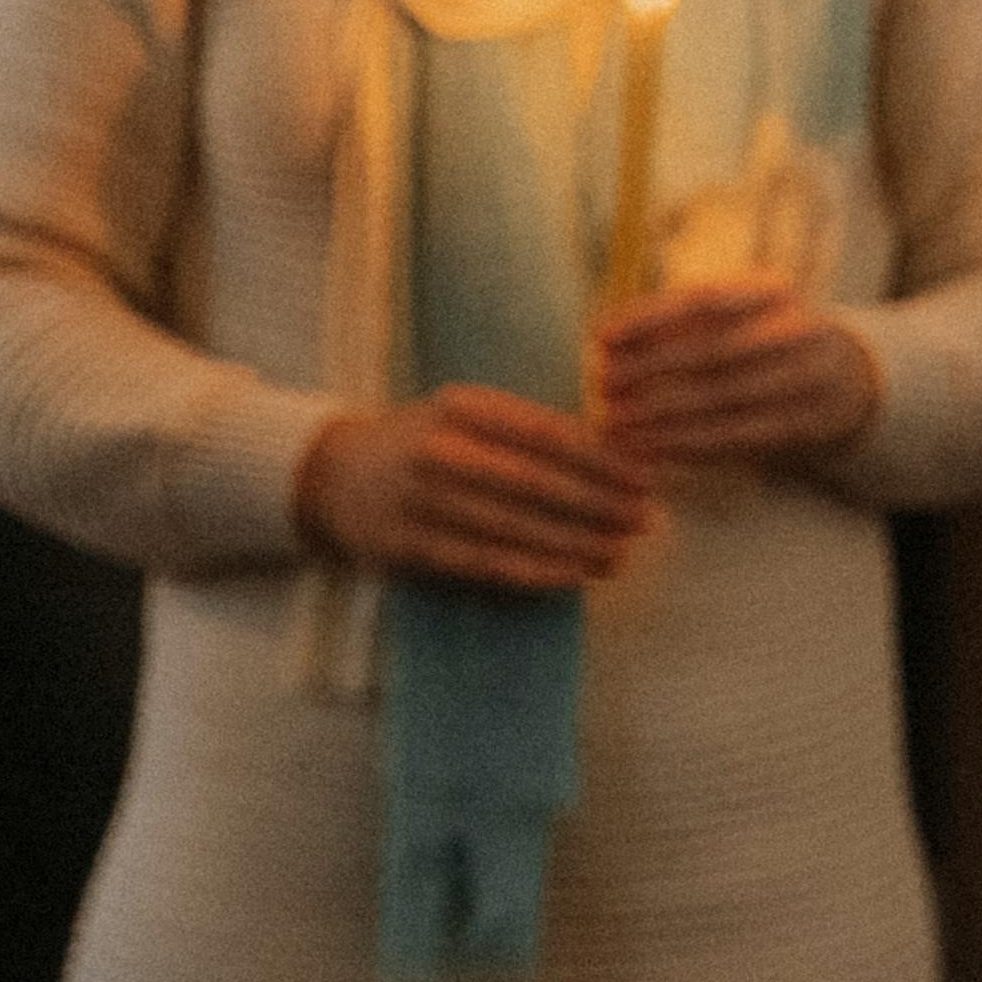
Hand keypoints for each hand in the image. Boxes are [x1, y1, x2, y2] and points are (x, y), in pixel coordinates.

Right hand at [293, 384, 654, 593]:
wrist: (334, 474)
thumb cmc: (426, 439)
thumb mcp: (470, 413)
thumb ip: (529, 428)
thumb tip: (614, 454)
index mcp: (465, 406)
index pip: (548, 434)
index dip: (602, 460)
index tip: (646, 478)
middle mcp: (440, 450)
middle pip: (535, 483)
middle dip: (598, 506)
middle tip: (645, 522)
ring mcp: (419, 501)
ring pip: (513, 528)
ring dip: (574, 544)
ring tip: (619, 554)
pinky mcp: (407, 547)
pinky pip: (482, 563)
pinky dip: (533, 571)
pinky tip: (572, 575)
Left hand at [587, 277, 878, 469]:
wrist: (847, 380)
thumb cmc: (763, 345)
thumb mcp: (736, 319)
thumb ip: (679, 326)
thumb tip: (605, 339)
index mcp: (774, 294)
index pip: (706, 301)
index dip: (650, 318)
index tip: (600, 336)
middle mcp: (798, 331)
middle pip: (713, 352)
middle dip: (650, 372)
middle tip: (600, 388)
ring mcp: (809, 380)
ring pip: (723, 400)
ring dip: (661, 417)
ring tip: (614, 426)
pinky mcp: (807, 424)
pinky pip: (738, 439)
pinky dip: (688, 446)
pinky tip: (650, 452)